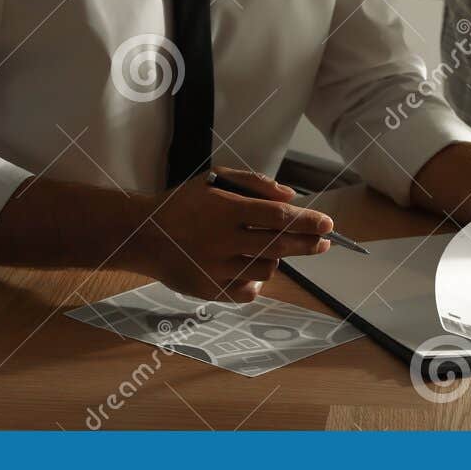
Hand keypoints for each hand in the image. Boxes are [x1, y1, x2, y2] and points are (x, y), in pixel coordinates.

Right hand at [138, 167, 332, 301]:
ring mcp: (215, 268)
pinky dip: (257, 280)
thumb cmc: (183, 203)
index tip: (328, 224)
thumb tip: (291, 196)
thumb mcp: (214, 179)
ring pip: (267, 268)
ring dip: (276, 259)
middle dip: (308, 244)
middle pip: (279, 245)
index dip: (307, 221)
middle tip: (324, 242)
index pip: (278, 216)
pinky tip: (250, 267)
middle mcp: (222, 240)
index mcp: (225, 209)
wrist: (143, 235)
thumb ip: (254, 183)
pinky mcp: (209, 290)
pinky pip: (248, 290)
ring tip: (268, 247)